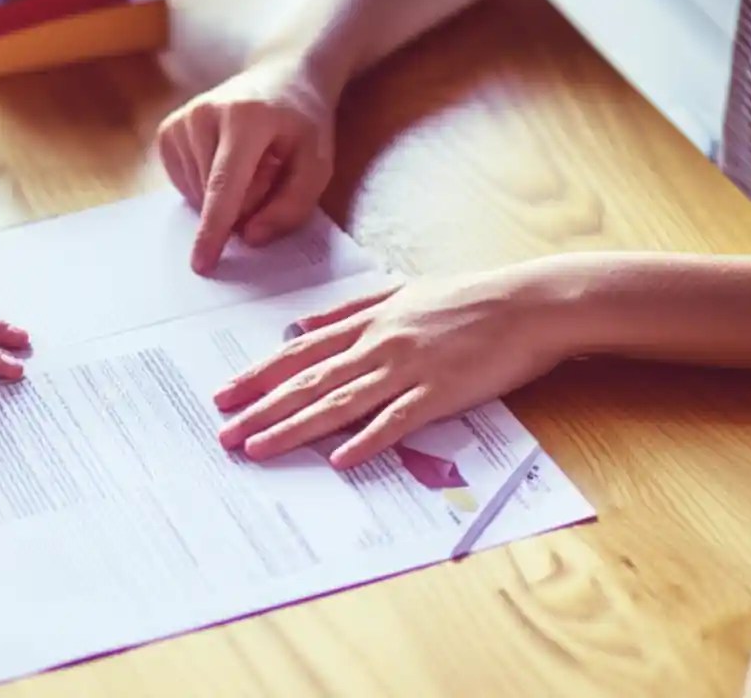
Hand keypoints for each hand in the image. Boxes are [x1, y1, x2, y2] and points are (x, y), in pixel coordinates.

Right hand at [158, 58, 337, 273]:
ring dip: (227, 196)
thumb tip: (248, 237)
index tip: (201, 263)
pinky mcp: (167, 132)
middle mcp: (203, 115)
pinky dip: (208, 188)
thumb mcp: (317, 164)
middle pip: (214, 196)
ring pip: (198, 196)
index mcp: (245, 119)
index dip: (214, 228)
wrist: (281, 76)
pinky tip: (225, 162)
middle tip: (268, 170)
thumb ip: (291, 205)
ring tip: (248, 161)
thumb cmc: (302, 123)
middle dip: (243, 204)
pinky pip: (186, 186)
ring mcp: (180, 121)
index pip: (225, 185)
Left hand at [214, 270, 575, 467]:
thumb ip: (351, 308)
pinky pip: (396, 421)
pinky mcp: (440, 393)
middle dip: (260, 408)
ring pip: (338, 402)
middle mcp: (378, 344)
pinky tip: (338, 460)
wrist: (529, 303)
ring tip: (256, 448)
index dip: (259, 374)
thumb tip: (302, 322)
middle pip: (308, 381)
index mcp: (369, 321)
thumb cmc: (470, 297)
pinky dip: (367, 441)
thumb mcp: (403, 290)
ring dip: (293, 428)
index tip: (224, 393)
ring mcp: (408, 369)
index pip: (301, 351)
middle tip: (222, 433)